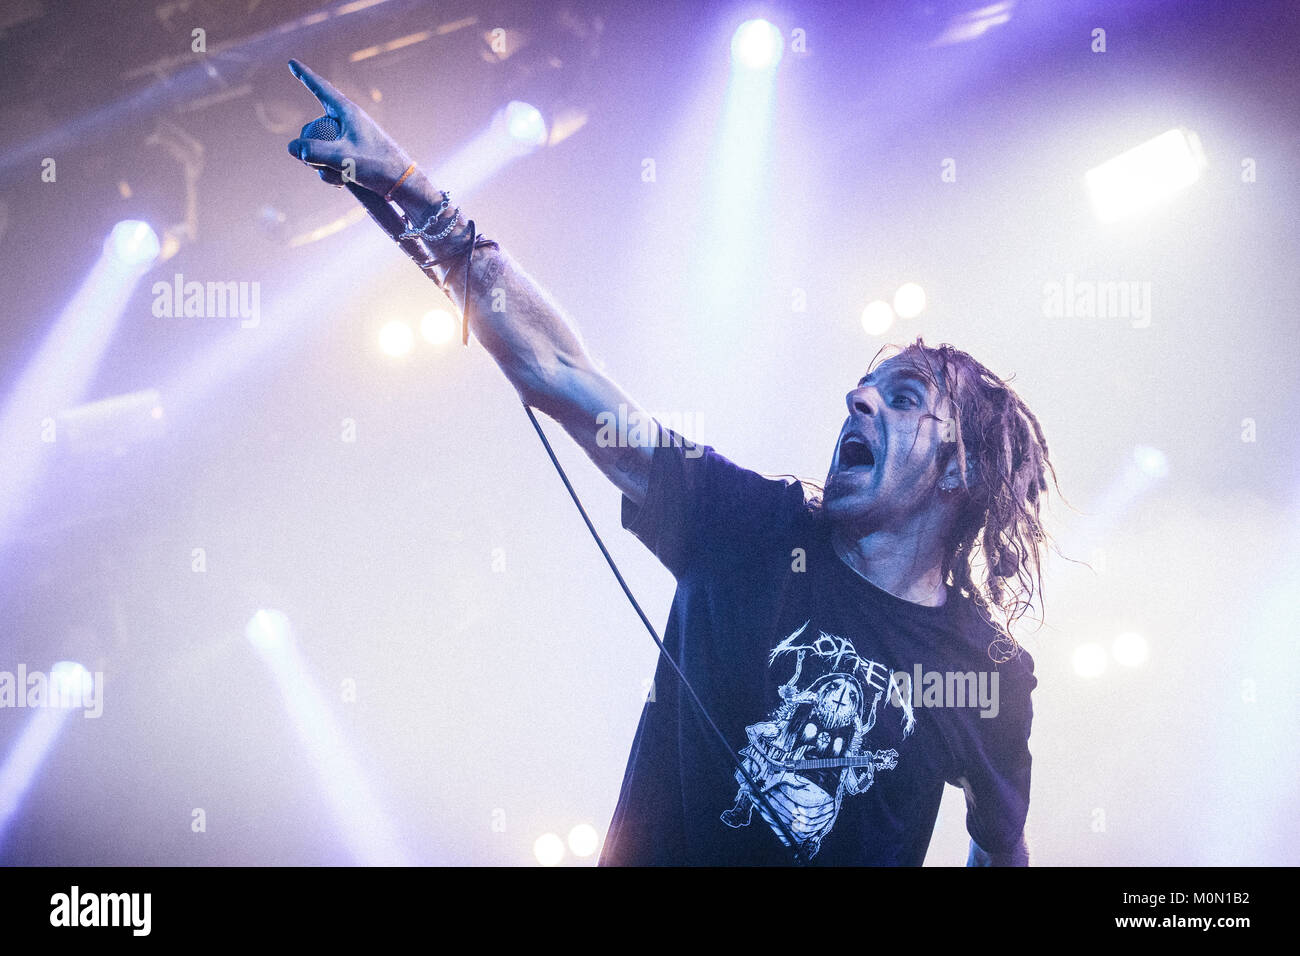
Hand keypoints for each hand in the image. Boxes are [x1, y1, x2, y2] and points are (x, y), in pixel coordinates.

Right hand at [285, 58, 414, 193]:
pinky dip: (332, 172)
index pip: (321, 88)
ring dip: (322, 166)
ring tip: (339, 177)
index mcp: (347, 112)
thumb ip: (314, 152)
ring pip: (320, 147)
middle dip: (309, 149)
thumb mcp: (343, 158)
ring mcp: (349, 138)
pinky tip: (342, 182)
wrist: (402, 183)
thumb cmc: (377, 165)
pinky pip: (331, 160)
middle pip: (312, 128)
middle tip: (314, 165)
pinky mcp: (352, 153)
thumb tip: (292, 147)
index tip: (292, 62)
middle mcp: (347, 122)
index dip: (304, 75)